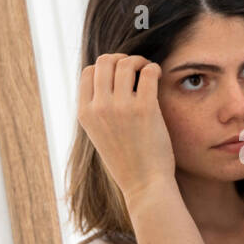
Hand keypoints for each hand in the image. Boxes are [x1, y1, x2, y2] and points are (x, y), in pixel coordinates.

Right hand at [77, 53, 175, 204]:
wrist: (144, 184)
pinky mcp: (144, 108)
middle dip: (122, 59)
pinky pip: (148, 72)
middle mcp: (99, 107)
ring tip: (148, 71)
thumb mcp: (100, 135)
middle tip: (136, 68)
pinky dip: (154, 69)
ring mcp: (121, 107)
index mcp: (85, 113)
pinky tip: (158, 76)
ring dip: (139, 61)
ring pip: (126, 63)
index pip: (88, 72)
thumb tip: (109, 81)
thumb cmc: (127, 161)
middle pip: (105, 62)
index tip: (119, 74)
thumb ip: (99, 110)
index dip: (105, 67)